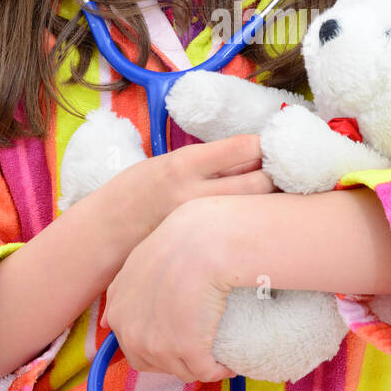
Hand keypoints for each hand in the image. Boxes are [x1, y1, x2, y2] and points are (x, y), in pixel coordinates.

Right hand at [87, 134, 278, 259]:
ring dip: (271, 200)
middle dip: (277, 174)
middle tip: (286, 171)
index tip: (274, 143)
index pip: (243, 147)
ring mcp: (199, 224)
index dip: (265, 144)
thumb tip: (252, 156)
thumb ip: (207, 162)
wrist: (104, 232)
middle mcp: (194, 194)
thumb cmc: (136, 191)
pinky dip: (251, 223)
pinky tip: (256, 222)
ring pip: (254, 209)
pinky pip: (238, 232)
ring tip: (277, 195)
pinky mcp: (200, 246)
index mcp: (184, 164)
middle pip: (259, 182)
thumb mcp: (167, 164)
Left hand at [99, 198, 237, 382]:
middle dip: (174, 360)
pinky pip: (206, 372)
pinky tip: (228, 361)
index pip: (132, 348)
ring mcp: (160, 346)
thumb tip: (105, 324)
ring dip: (198, 365)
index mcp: (119, 315)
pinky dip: (219, 369)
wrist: (202, 244)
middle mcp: (133, 335)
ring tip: (214, 351)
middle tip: (196, 344)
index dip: (156, 346)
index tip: (176, 338)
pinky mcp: (189, 352)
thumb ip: (118, 295)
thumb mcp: (133, 266)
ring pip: (182, 371)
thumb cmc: (175, 246)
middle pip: (155, 364)